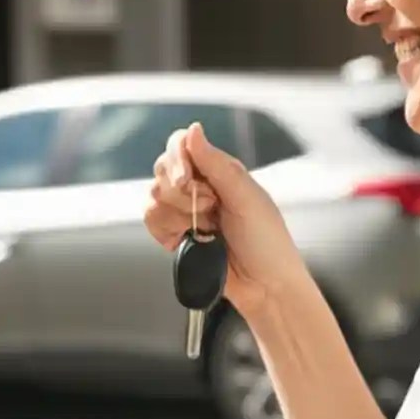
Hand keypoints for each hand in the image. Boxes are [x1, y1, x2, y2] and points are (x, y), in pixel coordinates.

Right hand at [145, 123, 308, 317]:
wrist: (265, 288)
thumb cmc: (267, 243)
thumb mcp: (247, 198)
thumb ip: (217, 165)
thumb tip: (193, 130)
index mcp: (220, 170)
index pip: (181, 144)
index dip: (177, 159)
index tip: (186, 181)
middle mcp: (199, 185)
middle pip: (162, 169)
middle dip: (181, 193)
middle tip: (209, 210)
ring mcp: (185, 210)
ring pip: (153, 196)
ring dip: (177, 215)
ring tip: (206, 229)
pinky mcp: (174, 234)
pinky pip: (151, 221)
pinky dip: (166, 231)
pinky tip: (188, 239)